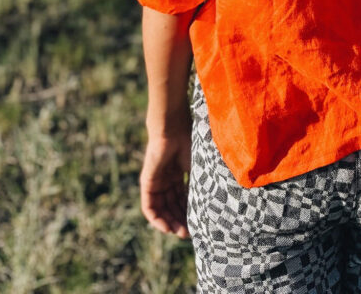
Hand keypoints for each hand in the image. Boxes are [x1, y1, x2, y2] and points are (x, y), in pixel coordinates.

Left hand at [140, 123, 191, 238]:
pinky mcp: (147, 182)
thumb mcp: (197, 166)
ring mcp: (157, 181)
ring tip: (181, 233)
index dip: (189, 210)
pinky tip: (167, 228)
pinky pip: (149, 206)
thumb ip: (201, 183)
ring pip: (162, 208)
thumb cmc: (189, 140)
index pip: (183, 197)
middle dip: (181, 219)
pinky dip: (157, 218)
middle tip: (190, 233)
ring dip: (170, 222)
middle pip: (172, 205)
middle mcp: (167, 178)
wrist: (173, 127)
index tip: (199, 222)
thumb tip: (213, 202)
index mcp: (179, 172)